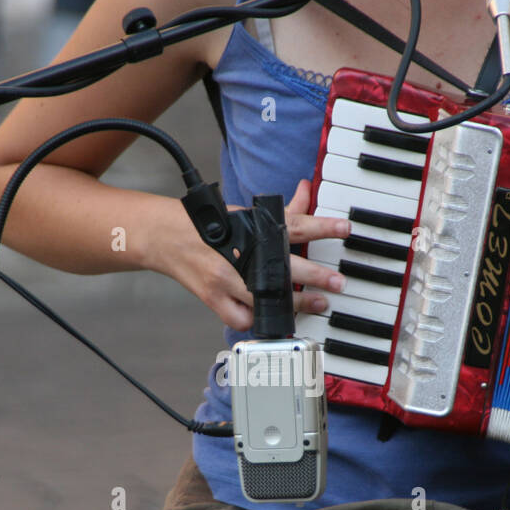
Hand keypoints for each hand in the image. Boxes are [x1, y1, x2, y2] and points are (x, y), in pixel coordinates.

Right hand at [162, 178, 348, 330]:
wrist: (163, 237)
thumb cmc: (207, 226)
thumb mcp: (245, 215)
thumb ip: (280, 211)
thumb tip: (306, 188)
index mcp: (250, 229)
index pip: (293, 225)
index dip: (322, 227)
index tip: (346, 229)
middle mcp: (240, 253)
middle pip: (284, 266)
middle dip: (315, 276)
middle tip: (339, 282)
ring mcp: (226, 278)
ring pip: (267, 297)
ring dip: (296, 303)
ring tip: (319, 305)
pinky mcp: (213, 298)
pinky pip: (242, 318)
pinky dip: (257, 320)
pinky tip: (272, 318)